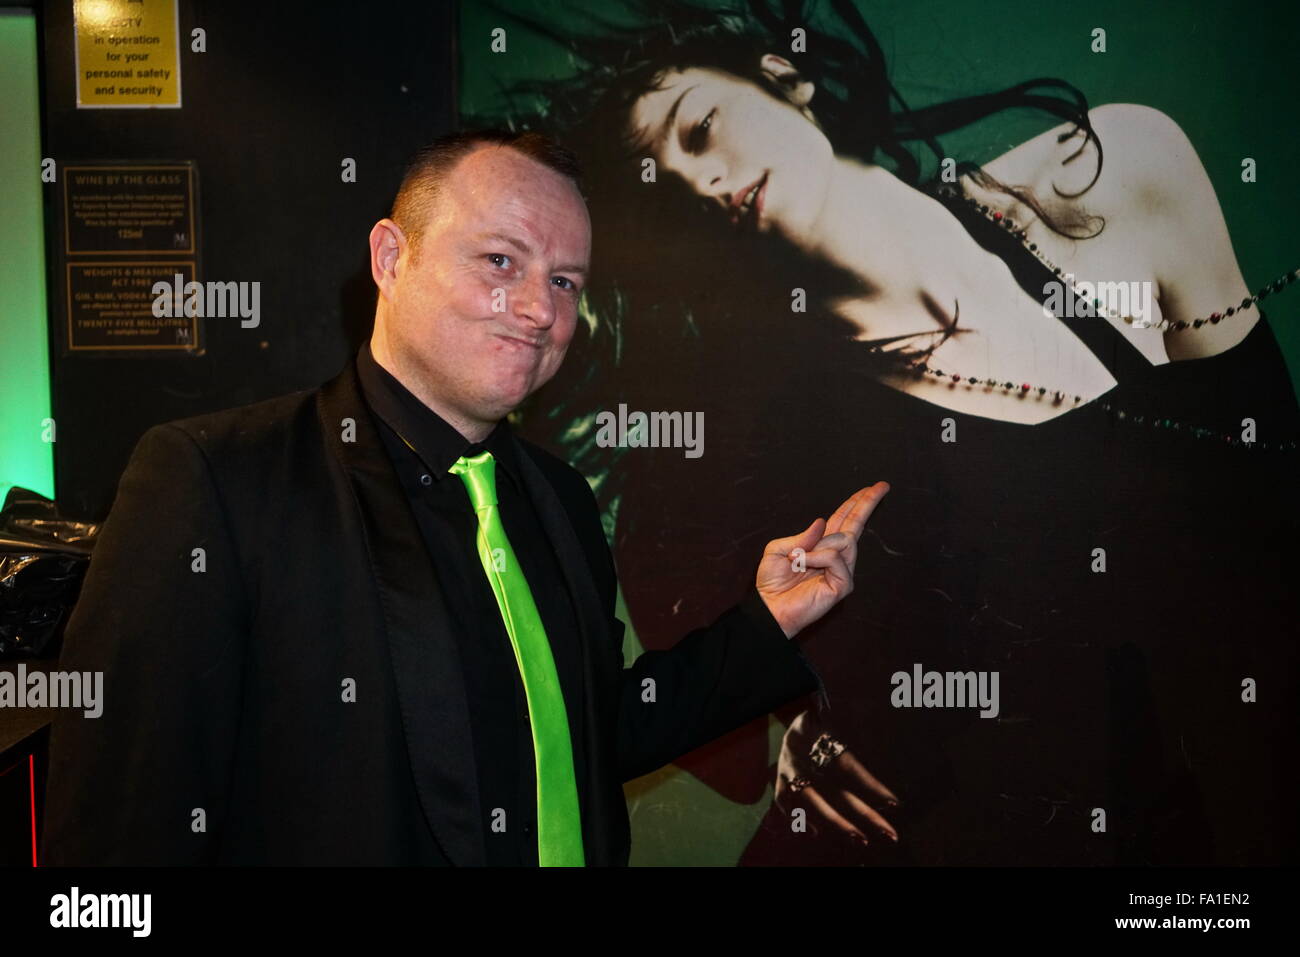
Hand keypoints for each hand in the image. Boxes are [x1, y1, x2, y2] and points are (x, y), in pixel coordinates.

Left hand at [755, 482, 888, 638]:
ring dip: (817, 546)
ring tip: (798, 559)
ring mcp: (842, 570)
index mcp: (821, 544)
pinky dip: (816, 557)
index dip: (857, 503)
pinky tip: (803, 564)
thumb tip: (823, 522)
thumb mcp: (778, 549)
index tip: (873, 487)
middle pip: (856, 524)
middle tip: (882, 485)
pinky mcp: (843, 584)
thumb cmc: (772, 582)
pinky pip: (835, 558)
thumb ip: (801, 535)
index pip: (843, 519)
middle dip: (868, 503)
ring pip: (845, 540)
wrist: (769, 608)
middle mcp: (836, 556)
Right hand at [773, 709, 900, 845]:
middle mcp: (804, 756)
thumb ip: (859, 723)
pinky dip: (802, 819)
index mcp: (819, 736)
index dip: (870, 786)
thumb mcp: (839, 713)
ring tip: (862, 840)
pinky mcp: (780, 781)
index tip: (894, 803)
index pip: (847, 766)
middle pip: (836, 791)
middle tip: (890, 833)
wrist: (790, 718)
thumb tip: (888, 729)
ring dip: (838, 824)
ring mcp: (789, 771)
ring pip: (812, 803)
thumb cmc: (824, 719)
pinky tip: (818, 833)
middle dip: (864, 815)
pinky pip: (787, 804)